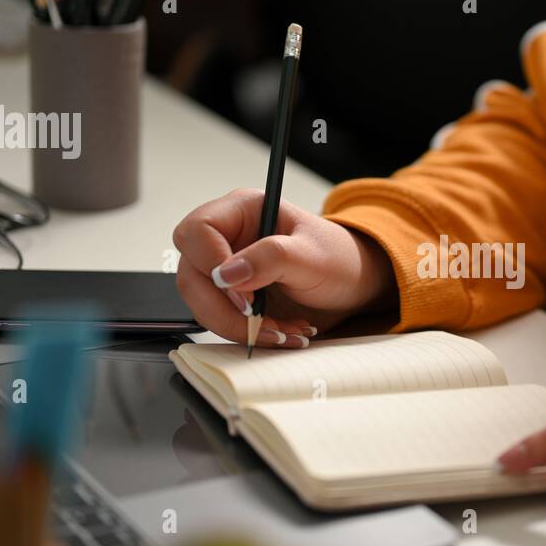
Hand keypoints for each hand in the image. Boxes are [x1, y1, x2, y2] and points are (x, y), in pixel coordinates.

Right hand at [172, 189, 397, 344]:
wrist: (352, 284)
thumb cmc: (338, 258)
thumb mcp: (312, 256)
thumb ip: (271, 259)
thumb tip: (228, 274)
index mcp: (243, 211)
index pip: (199, 231)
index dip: (213, 265)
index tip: (244, 296)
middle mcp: (227, 238)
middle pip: (192, 274)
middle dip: (223, 308)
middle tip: (259, 323)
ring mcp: (226, 268)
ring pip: (201, 302)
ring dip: (237, 326)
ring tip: (281, 332)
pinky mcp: (231, 296)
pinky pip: (219, 319)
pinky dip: (246, 333)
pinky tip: (279, 333)